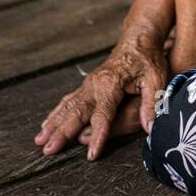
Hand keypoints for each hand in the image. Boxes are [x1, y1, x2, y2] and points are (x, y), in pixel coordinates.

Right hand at [33, 28, 170, 160]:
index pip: (102, 116)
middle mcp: (94, 85)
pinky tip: (46, 125)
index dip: (97, 137)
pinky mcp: (87, 86)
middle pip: (76, 113)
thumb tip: (150, 128)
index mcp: (110, 84)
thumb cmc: (148, 60)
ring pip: (67, 107)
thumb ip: (151, 103)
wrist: (138, 39)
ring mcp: (88, 85)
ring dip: (53, 124)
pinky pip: (68, 101)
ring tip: (39, 141)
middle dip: (62, 133)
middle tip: (48, 150)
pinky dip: (56, 114)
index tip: (90, 155)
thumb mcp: (156, 79)